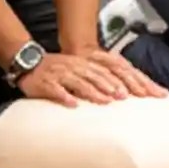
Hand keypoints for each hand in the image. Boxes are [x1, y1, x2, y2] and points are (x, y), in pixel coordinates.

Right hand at [18, 51, 166, 106]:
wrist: (28, 63)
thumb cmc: (58, 70)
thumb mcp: (79, 70)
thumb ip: (97, 78)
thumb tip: (121, 91)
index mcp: (86, 63)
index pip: (110, 70)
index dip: (125, 80)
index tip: (140, 92)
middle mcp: (76, 66)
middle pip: (97, 75)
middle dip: (111, 85)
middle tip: (124, 97)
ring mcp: (61, 73)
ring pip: (80, 81)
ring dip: (93, 91)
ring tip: (105, 100)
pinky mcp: (47, 83)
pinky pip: (57, 90)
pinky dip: (65, 96)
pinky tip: (73, 104)